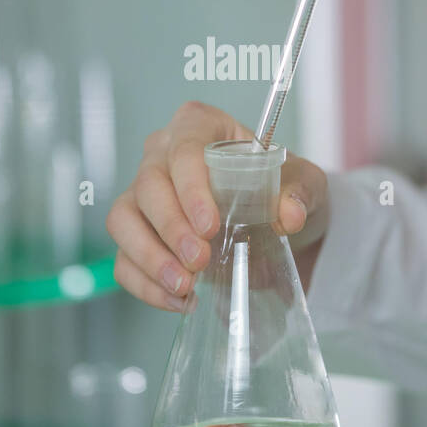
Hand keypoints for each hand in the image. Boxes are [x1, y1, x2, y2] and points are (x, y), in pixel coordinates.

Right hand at [107, 101, 327, 311]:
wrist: (277, 224)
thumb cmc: (280, 188)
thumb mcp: (303, 181)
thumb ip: (299, 190)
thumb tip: (289, 214)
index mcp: (200, 127)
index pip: (184, 148)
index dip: (191, 188)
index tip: (209, 225)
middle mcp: (162, 155)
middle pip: (147, 185)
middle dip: (171, 228)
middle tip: (200, 260)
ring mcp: (143, 196)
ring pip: (122, 220)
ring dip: (150, 257)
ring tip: (185, 285)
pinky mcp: (138, 235)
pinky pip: (124, 259)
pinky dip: (146, 284)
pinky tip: (180, 299)